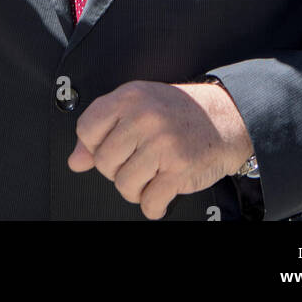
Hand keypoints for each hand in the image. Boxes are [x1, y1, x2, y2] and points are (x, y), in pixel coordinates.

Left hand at [67, 79, 253, 219]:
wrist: (225, 118)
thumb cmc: (179, 113)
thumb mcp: (139, 107)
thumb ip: (105, 129)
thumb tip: (76, 160)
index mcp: (130, 97)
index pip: (87, 129)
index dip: (94, 146)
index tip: (111, 148)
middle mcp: (144, 117)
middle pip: (103, 162)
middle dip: (117, 171)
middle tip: (137, 163)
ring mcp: (162, 143)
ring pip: (124, 185)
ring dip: (136, 189)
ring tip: (151, 176)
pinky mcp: (179, 169)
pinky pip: (149, 202)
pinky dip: (154, 205)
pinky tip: (162, 190)